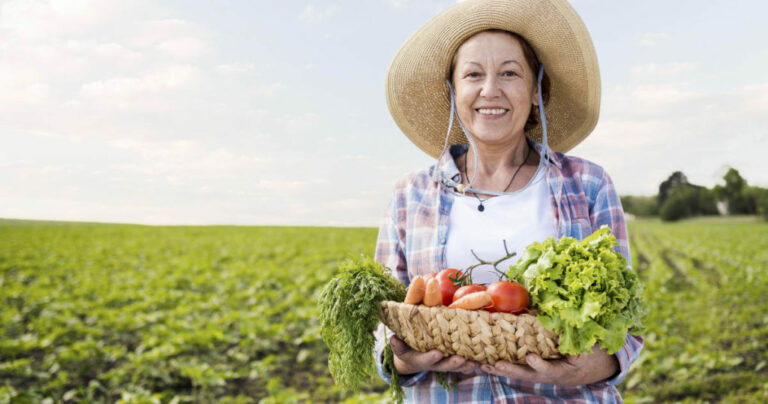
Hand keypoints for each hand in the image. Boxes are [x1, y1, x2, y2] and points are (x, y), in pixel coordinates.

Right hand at [389, 336, 477, 375]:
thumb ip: (397, 343)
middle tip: (460, 359)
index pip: (425, 359)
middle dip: (453, 363)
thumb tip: (393, 338)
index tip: (437, 353)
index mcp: (420, 359)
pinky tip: (485, 361)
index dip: (431, 357)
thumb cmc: (407, 346)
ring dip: (466, 365)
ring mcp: (445, 363)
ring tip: (476, 362)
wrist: (413, 359)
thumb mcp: (400, 345)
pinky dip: (474, 364)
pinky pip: (466, 364)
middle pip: (445, 366)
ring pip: (457, 366)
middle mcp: (434, 363)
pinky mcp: (454, 362)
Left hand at [480, 344, 618, 386]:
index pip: (550, 369)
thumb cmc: (591, 354)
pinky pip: (516, 370)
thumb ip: (575, 336)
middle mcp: (549, 375)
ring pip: (519, 373)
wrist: (591, 369)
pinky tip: (486, 362)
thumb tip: (561, 320)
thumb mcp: (589, 346)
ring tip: (484, 365)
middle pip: (528, 375)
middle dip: (512, 370)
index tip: (530, 356)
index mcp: (564, 370)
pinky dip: (501, 367)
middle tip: (497, 364)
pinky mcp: (533, 371)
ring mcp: (540, 374)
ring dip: (501, 370)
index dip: (540, 364)